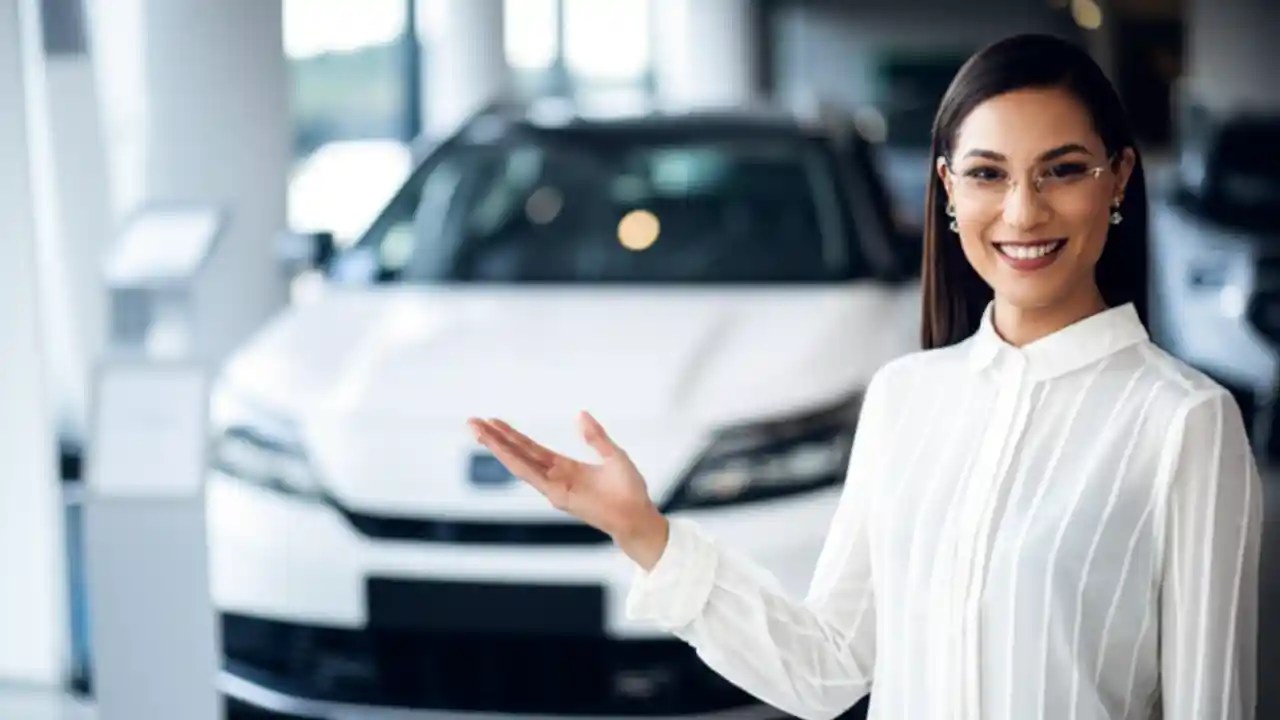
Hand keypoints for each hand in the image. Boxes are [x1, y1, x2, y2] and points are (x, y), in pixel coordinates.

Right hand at [466, 411, 668, 569]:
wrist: (639, 516)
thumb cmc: (630, 491)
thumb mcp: (613, 455)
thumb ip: (596, 437)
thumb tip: (580, 414)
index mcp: (565, 467)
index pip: (531, 449)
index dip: (512, 435)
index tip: (493, 421)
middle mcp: (555, 477)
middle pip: (518, 454)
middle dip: (495, 438)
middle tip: (472, 422)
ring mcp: (554, 488)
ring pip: (518, 464)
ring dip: (497, 448)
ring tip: (478, 432)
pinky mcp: (558, 497)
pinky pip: (533, 477)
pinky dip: (516, 463)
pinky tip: (501, 451)